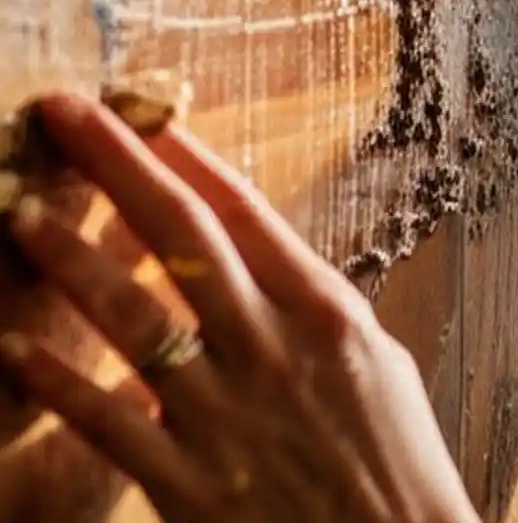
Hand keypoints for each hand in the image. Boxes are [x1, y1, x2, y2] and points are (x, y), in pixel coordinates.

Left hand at [0, 94, 478, 522]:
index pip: (245, 215)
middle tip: (60, 111)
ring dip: (69, 259)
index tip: (141, 113)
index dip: (186, 157)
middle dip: (117, 167)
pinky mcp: (189, 484)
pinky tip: (13, 346)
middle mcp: (274, 350)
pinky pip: (108, 419)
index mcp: (330, 315)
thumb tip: (259, 269)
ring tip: (16, 215)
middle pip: (181, 239)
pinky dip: (58, 381)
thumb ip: (316, 313)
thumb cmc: (400, 466)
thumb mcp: (380, 367)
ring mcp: (228, 414)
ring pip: (131, 317)